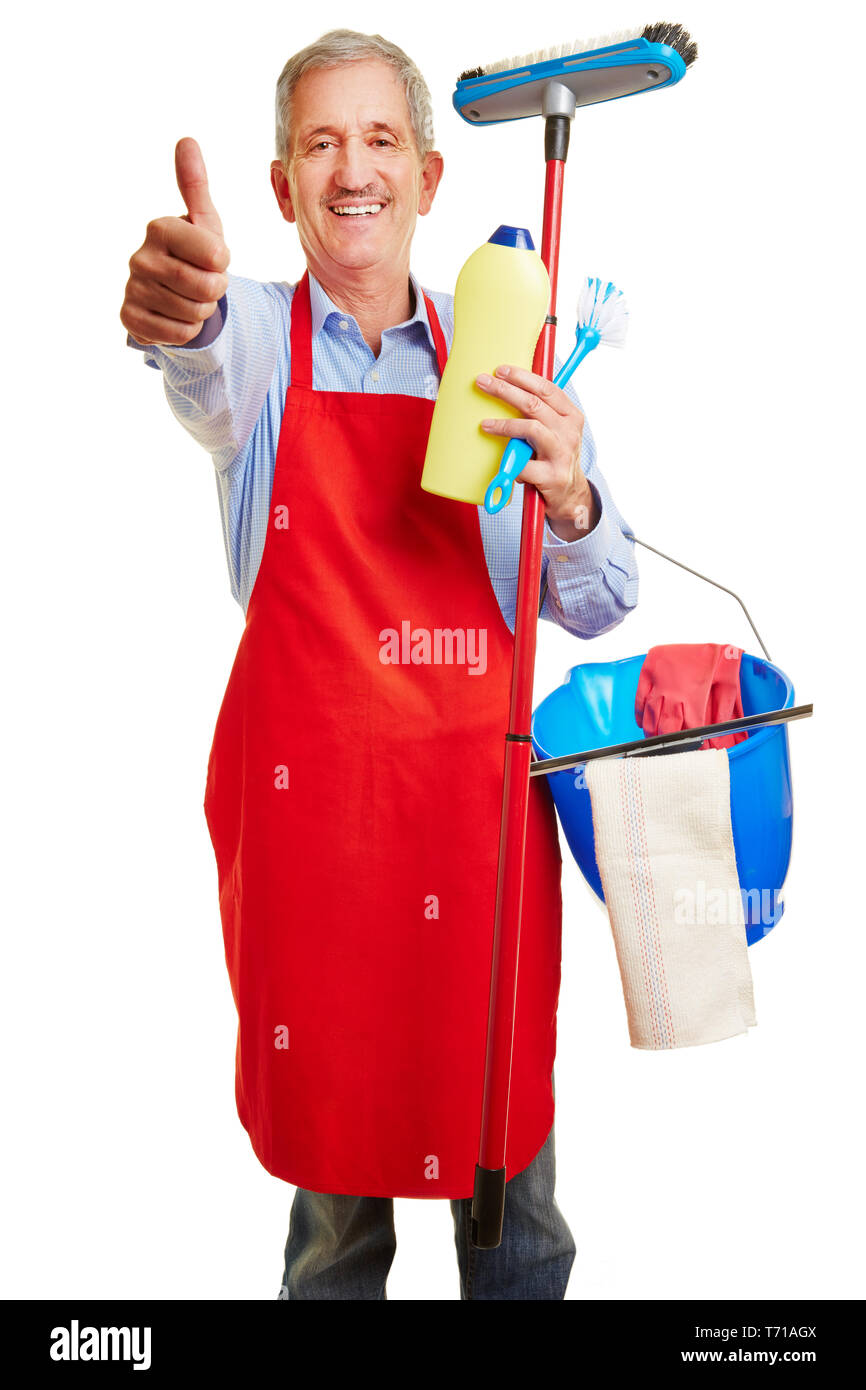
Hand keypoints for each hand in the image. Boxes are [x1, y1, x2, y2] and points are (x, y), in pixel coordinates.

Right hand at [120, 137, 230, 346]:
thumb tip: (186, 140)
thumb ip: (196, 185)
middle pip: (207, 288)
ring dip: (201, 311)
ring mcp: (133, 289)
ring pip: (195, 313)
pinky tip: (175, 315)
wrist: (170, 294)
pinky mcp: (130, 319)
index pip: (216, 256)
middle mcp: (140, 257)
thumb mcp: (204, 223)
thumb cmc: (194, 254)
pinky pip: (180, 334)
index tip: (211, 259)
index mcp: (160, 228)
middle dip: (215, 291)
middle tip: (203, 282)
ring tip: (189, 298)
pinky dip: (186, 331)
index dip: (223, 264)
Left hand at [476, 365, 597, 539]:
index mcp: (571, 415)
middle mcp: (569, 431)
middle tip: (483, 382)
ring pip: (530, 428)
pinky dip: (511, 463)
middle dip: (504, 390)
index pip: (546, 388)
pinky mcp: (551, 476)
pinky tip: (506, 465)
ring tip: (485, 424)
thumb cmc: (555, 459)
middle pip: (534, 403)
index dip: (522, 376)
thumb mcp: (556, 431)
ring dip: (503, 425)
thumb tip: (509, 387)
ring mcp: (561, 453)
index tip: (500, 370)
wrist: (570, 495)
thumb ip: (541, 412)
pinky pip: (524, 464)